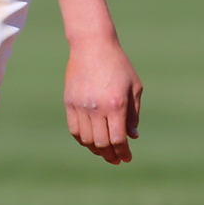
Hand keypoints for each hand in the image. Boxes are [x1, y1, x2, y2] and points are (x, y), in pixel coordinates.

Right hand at [64, 36, 142, 163]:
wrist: (92, 45)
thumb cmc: (118, 65)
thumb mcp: (134, 87)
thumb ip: (134, 114)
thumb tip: (133, 137)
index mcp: (116, 104)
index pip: (118, 139)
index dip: (123, 152)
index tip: (127, 158)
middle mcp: (97, 108)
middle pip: (102, 143)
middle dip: (110, 155)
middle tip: (116, 159)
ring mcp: (81, 106)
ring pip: (86, 140)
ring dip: (96, 150)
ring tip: (104, 151)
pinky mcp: (69, 103)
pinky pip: (74, 130)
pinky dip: (83, 140)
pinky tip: (91, 141)